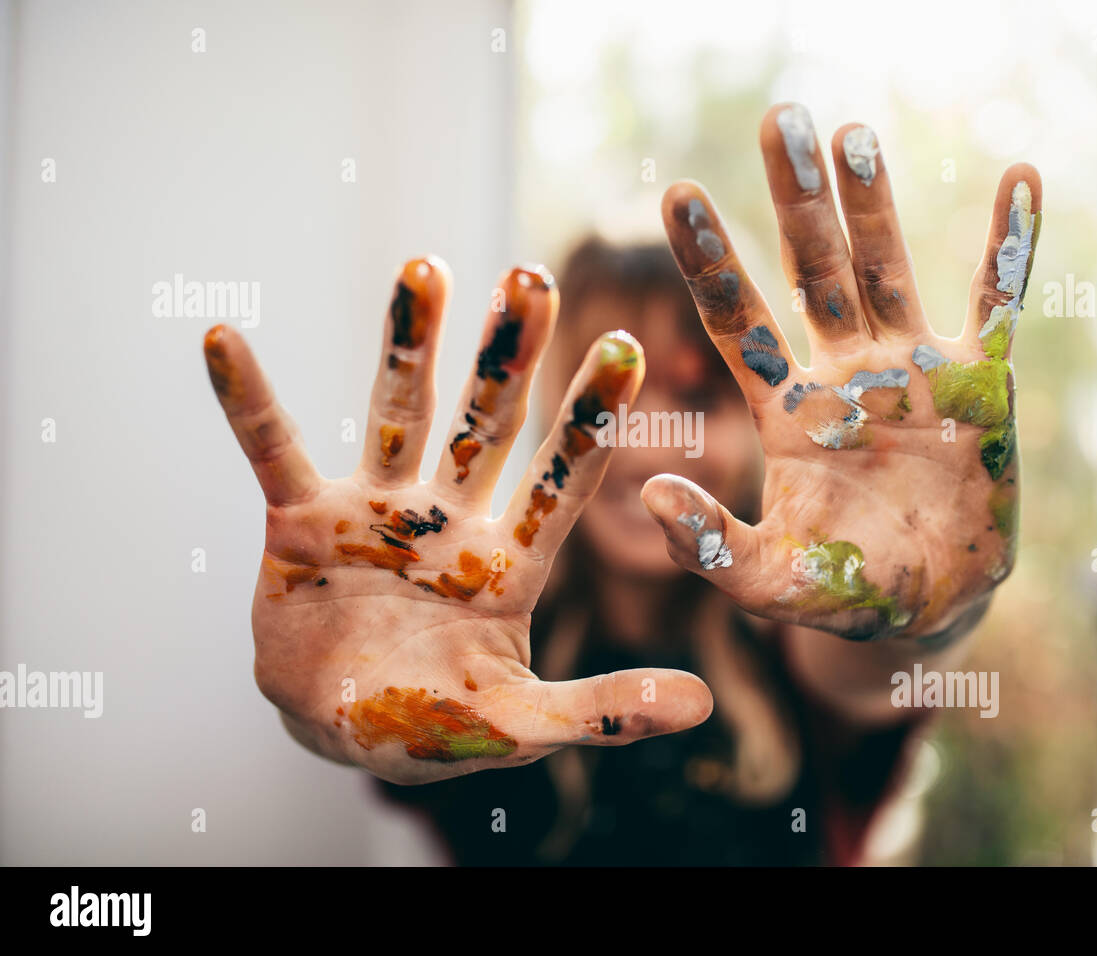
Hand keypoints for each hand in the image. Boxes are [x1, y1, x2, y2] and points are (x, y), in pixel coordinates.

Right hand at [204, 260, 711, 782]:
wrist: (337, 725)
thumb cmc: (437, 725)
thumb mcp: (518, 725)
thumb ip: (602, 711)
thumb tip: (704, 704)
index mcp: (511, 564)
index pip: (559, 481)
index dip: (589, 421)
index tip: (625, 350)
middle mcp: (452, 519)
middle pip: (488, 426)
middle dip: (511, 356)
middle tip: (536, 277)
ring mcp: (379, 511)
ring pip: (398, 413)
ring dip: (409, 343)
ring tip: (426, 266)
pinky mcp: (303, 517)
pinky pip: (272, 449)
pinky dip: (248, 402)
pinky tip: (224, 340)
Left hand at [643, 103, 1040, 641]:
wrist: (928, 603)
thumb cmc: (842, 591)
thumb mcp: (770, 579)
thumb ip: (711, 545)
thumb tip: (648, 493)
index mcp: (784, 410)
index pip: (737, 321)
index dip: (712, 260)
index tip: (678, 193)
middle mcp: (842, 373)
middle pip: (812, 271)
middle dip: (796, 199)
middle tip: (779, 118)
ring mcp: (911, 370)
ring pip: (889, 271)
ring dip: (876, 204)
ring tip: (855, 129)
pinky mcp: (979, 384)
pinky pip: (997, 303)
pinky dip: (1009, 246)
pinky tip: (1020, 177)